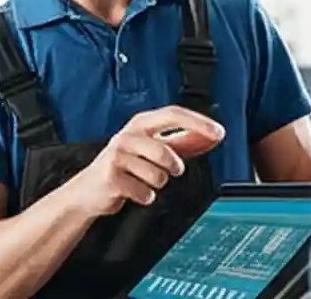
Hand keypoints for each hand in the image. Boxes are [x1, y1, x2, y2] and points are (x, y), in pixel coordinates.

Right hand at [67, 106, 224, 217]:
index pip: (173, 114)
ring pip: (158, 175)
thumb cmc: (126, 166)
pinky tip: (134, 192)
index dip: (198, 122)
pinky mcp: (111, 177)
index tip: (219, 132)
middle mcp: (128, 135)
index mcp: (141, 123)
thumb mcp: (154, 149)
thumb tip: (213, 135)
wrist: (91, 189)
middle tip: (173, 170)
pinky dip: (145, 197)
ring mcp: (118, 155)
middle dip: (175, 164)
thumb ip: (184, 141)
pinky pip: (145, 192)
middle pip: (165, 148)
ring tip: (144, 181)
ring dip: (157, 184)